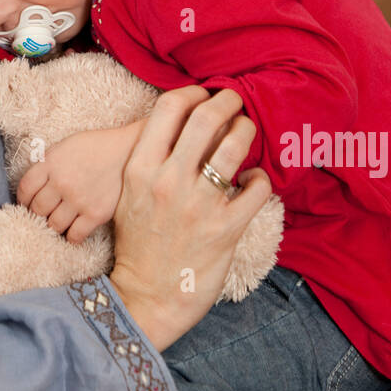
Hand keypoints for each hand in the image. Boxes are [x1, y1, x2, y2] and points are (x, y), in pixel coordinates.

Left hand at [17, 121, 146, 244]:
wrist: (130, 150)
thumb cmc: (97, 146)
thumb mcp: (66, 146)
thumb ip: (48, 164)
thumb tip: (35, 185)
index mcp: (51, 163)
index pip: (24, 189)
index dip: (23, 200)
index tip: (28, 203)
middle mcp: (62, 183)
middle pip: (37, 210)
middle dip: (37, 214)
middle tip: (44, 215)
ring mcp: (78, 200)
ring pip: (53, 226)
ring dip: (54, 226)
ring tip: (59, 222)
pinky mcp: (95, 214)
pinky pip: (74, 236)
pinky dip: (71, 237)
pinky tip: (73, 231)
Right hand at [109, 85, 272, 351]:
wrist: (146, 297)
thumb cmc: (138, 243)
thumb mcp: (130, 193)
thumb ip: (150, 159)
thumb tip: (182, 123)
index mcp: (140, 169)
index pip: (168, 109)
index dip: (191, 92)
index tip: (203, 93)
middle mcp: (168, 181)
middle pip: (205, 118)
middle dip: (226, 101)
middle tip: (235, 100)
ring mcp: (198, 205)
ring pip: (235, 146)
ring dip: (245, 131)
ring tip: (247, 131)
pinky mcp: (226, 229)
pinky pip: (257, 188)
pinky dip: (259, 179)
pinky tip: (253, 181)